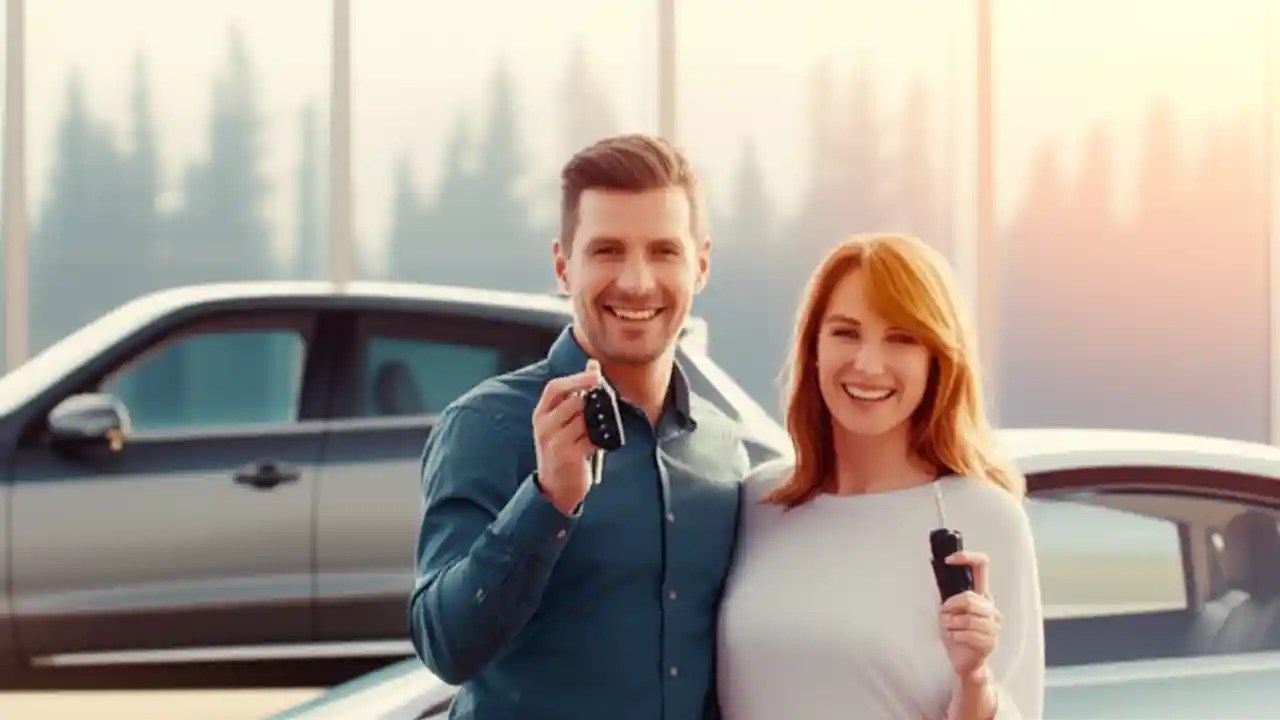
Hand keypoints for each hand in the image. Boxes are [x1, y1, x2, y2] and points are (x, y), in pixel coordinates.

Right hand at [532, 359, 602, 513]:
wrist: (555, 489)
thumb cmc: (562, 450)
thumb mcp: (561, 422)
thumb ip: (575, 395)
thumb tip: (593, 364)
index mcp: (541, 415)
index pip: (554, 388)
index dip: (576, 379)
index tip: (595, 374)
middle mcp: (544, 427)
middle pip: (573, 402)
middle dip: (593, 399)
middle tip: (608, 399)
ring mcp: (555, 442)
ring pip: (584, 420)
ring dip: (598, 421)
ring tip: (602, 426)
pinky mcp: (569, 456)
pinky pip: (591, 439)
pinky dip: (600, 438)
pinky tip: (600, 443)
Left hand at [938, 550, 1001, 681]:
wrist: (964, 662)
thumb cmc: (956, 633)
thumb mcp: (949, 610)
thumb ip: (949, 595)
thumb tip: (939, 572)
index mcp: (982, 595)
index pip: (982, 565)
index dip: (967, 557)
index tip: (948, 560)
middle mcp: (991, 608)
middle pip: (969, 598)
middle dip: (950, 607)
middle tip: (944, 616)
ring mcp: (994, 626)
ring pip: (968, 618)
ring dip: (951, 624)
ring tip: (949, 629)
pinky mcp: (991, 642)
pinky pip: (968, 635)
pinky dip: (955, 636)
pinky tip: (955, 639)